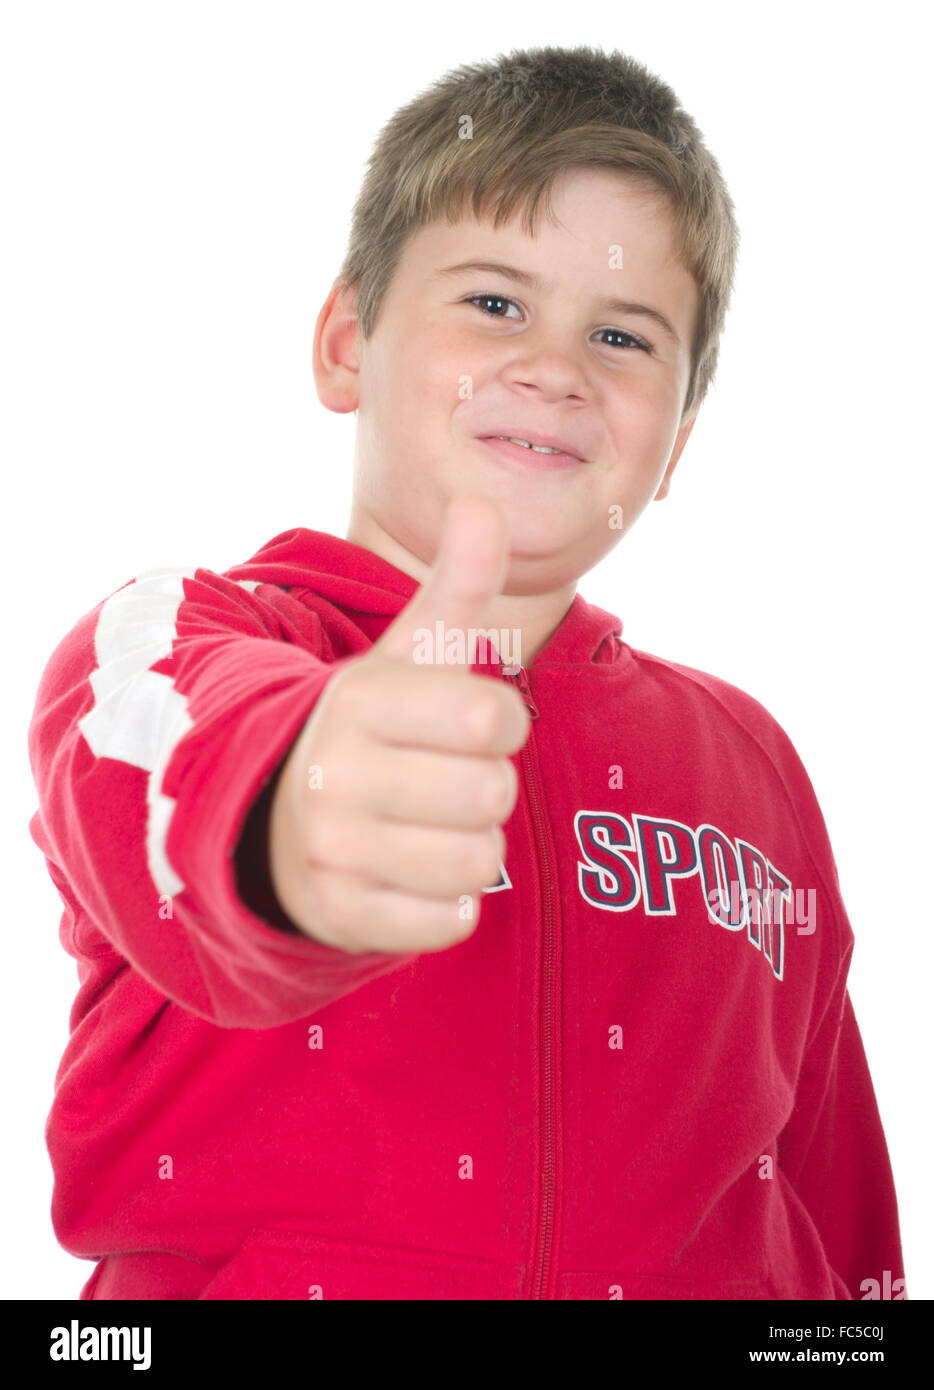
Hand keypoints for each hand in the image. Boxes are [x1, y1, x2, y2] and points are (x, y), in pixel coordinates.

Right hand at [268, 494, 529, 952]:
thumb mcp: (408, 655)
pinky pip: (448, 921)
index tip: (466, 724)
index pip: (495, 719)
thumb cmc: (373, 729)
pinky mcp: (339, 916)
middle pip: (493, 793)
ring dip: (469, 846)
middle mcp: (335, 773)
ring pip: (477, 861)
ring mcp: (331, 850)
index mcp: (361, 699)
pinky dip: (445, 903)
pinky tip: (408, 874)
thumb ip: (456, 586)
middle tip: (440, 780)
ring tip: (425, 825)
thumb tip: (486, 503)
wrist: (278, 815)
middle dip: (484, 787)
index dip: (501, 723)